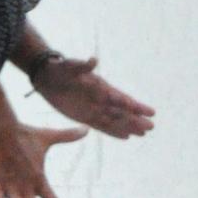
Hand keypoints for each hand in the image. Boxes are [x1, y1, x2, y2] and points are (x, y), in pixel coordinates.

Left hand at [33, 56, 155, 138]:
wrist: (47, 77)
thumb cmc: (61, 69)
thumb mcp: (71, 66)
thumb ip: (83, 66)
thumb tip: (93, 60)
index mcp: (101, 88)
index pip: (121, 98)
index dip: (135, 106)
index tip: (149, 111)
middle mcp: (101, 99)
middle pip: (122, 112)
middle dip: (136, 120)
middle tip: (151, 127)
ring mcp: (94, 109)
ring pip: (115, 121)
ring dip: (129, 127)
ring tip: (144, 134)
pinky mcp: (85, 117)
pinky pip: (102, 127)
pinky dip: (114, 132)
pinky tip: (126, 137)